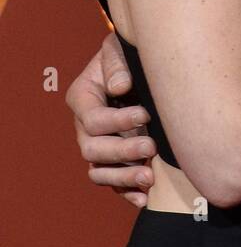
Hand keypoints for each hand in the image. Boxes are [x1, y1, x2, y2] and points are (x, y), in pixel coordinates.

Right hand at [65, 33, 158, 207]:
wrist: (140, 66)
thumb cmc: (128, 52)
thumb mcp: (120, 48)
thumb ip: (117, 64)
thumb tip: (120, 86)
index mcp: (82, 97)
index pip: (92, 119)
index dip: (117, 121)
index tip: (145, 114)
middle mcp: (85, 126)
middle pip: (93, 149)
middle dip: (122, 151)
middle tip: (151, 146)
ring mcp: (98, 145)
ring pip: (99, 171)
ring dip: (123, 177)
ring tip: (149, 178)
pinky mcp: (113, 159)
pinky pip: (113, 182)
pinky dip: (126, 192)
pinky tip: (143, 197)